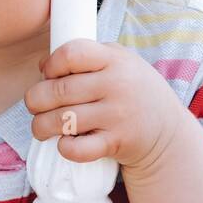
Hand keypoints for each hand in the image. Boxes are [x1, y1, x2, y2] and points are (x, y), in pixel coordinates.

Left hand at [25, 38, 186, 171]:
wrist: (167, 133)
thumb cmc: (133, 93)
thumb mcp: (119, 63)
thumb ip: (85, 57)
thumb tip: (42, 66)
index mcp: (114, 59)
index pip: (71, 53)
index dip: (51, 64)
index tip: (49, 75)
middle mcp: (117, 85)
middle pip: (58, 90)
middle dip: (35, 100)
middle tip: (35, 105)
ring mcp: (117, 115)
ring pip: (62, 120)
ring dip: (41, 126)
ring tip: (41, 127)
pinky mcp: (116, 143)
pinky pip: (77, 149)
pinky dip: (64, 148)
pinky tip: (64, 143)